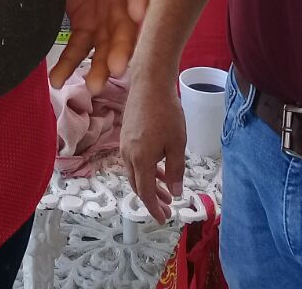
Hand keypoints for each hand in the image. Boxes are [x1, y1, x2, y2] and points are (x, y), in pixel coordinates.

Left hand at [49, 0, 147, 93]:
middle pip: (125, 27)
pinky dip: (70, 64)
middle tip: (117, 68)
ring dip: (100, 66)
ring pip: (105, 46)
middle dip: (122, 48)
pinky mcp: (86, 25)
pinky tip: (56, 80)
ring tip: (91, 86)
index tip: (141, 15)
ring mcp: (104, 16)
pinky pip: (80, 49)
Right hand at [120, 72, 185, 221]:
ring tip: (165, 191)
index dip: (154, 208)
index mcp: (140, 160)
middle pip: (137, 185)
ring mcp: (124, 145)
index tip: (164, 218)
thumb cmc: (167, 113)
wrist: (149, 84)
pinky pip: (133, 160)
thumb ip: (175, 170)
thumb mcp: (177, 144)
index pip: (145, 193)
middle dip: (152, 199)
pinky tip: (158, 168)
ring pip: (135, 173)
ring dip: (149, 184)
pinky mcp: (126, 135)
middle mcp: (128, 155)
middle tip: (167, 207)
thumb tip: (175, 192)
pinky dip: (145, 170)